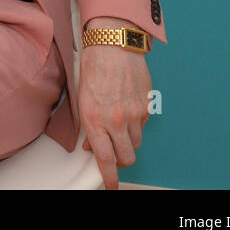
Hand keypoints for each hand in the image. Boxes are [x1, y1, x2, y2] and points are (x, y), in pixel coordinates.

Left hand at [79, 18, 151, 189]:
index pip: (105, 159)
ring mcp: (134, 115)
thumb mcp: (82, 99)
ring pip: (136, 143)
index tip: (112, 185)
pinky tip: (127, 107)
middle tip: (115, 153)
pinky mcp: (147, 106)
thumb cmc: (93, 68)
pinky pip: (143, 125)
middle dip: (121, 160)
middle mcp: (116, 121)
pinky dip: (136, 124)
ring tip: (118, 123)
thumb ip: (88, 126)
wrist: (113, 44)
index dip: (109, 177)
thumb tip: (92, 146)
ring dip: (128, 140)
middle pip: (126, 157)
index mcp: (95, 120)